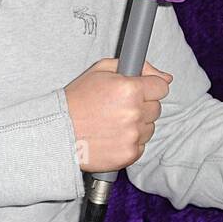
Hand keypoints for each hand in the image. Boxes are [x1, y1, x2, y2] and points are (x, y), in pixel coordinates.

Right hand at [65, 58, 171, 172]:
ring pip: (149, 127)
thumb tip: (166, 77)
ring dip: (136, 125)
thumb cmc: (76, 100)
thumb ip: (139, 67)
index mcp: (130, 89)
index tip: (140, 91)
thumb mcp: (101, 70)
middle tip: (117, 107)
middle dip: (141, 106)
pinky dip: (129, 142)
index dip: (150, 88)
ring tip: (111, 123)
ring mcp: (132, 135)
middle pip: (156, 107)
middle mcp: (134, 113)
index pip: (161, 87)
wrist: (56, 132)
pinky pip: (141, 145)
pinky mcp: (129, 154)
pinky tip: (111, 136)